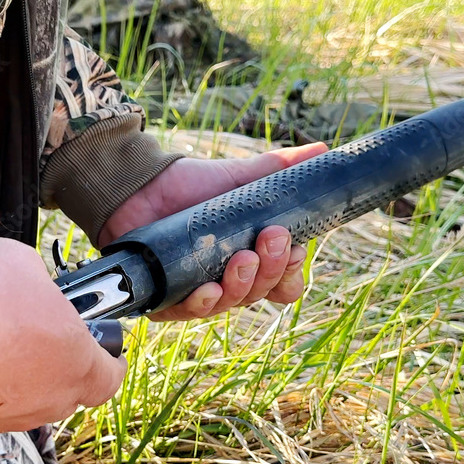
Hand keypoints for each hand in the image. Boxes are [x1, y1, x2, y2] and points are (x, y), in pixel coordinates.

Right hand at [0, 235, 126, 432]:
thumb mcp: (17, 260)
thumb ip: (37, 280)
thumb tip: (30, 289)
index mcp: (75, 363)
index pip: (110, 376)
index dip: (108, 355)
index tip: (100, 337)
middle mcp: (42, 400)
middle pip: (65, 386)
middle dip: (56, 355)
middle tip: (34, 320)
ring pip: (20, 392)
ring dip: (11, 365)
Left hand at [100, 142, 327, 320]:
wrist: (139, 184)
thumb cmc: (191, 185)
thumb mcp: (240, 177)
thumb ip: (280, 169)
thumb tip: (324, 152)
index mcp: (252, 259)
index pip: (282, 282)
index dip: (290, 272)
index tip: (294, 248)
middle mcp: (228, 281)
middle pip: (262, 292)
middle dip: (271, 268)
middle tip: (271, 237)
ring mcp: (198, 292)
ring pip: (231, 303)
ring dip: (243, 284)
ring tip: (242, 258)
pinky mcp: (165, 299)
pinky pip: (189, 312)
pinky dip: (203, 302)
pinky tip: (209, 288)